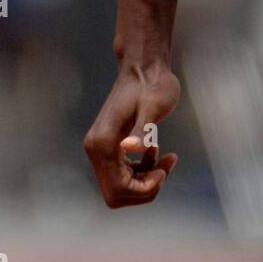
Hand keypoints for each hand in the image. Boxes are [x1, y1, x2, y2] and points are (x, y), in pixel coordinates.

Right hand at [84, 64, 179, 207]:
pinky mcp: (110, 145)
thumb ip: (142, 129)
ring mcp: (100, 148)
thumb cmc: (154, 84)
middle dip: (145, 188)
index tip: (163, 171)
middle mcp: (95, 148)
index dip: (144, 189)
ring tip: (167, 158)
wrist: (144, 67)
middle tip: (165, 167)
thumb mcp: (154, 106)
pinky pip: (124, 173)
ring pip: (121, 186)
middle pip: (117, 194)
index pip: (118, 190)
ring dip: (146, 179)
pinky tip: (157, 150)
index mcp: (102, 143)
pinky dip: (142, 170)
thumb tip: (128, 149)